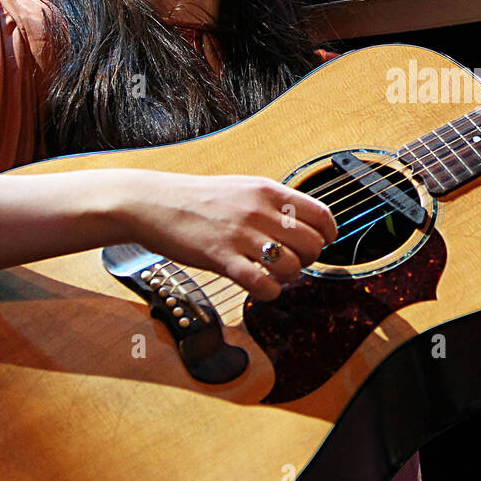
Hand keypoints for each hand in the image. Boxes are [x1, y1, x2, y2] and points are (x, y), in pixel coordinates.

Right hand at [121, 173, 338, 301]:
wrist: (153, 203)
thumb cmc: (198, 199)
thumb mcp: (243, 188)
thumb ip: (273, 204)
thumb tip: (304, 223)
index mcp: (268, 191)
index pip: (321, 215)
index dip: (327, 236)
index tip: (319, 244)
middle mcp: (259, 211)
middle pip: (312, 244)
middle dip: (309, 260)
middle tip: (293, 262)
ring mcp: (240, 235)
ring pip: (292, 266)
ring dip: (288, 278)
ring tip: (274, 276)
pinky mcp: (221, 258)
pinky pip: (262, 284)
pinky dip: (269, 292)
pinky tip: (260, 288)